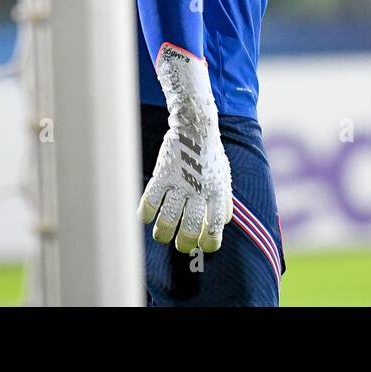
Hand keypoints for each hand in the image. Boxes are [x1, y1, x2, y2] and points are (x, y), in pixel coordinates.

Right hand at [138, 43, 232, 252]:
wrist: (196, 125)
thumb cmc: (209, 154)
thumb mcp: (224, 176)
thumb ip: (224, 199)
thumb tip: (223, 222)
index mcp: (218, 191)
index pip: (216, 225)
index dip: (210, 241)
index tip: (204, 246)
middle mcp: (200, 190)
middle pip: (190, 227)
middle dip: (185, 242)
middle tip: (180, 246)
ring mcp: (180, 183)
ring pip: (168, 219)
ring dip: (164, 233)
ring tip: (162, 236)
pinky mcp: (163, 175)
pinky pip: (151, 201)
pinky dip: (146, 214)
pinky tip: (146, 217)